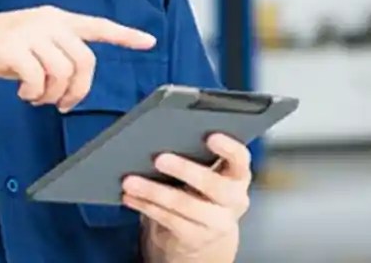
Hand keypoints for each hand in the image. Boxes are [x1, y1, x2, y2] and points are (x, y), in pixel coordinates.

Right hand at [0, 5, 156, 111]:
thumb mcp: (29, 43)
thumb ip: (54, 50)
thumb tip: (77, 77)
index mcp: (53, 17)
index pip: (96, 25)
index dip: (124, 35)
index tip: (148, 41)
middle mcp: (45, 20)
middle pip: (85, 60)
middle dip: (77, 90)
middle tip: (60, 104)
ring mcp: (27, 31)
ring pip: (63, 72)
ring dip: (53, 94)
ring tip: (37, 97)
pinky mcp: (10, 47)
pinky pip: (38, 79)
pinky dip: (34, 93)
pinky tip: (23, 93)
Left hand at [123, 134, 251, 261]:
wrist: (203, 235)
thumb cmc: (199, 190)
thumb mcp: (205, 172)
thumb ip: (194, 155)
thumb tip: (160, 135)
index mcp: (237, 175)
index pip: (240, 158)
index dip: (229, 148)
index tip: (210, 136)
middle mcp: (233, 199)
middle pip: (215, 186)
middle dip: (186, 171)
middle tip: (159, 158)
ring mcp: (216, 222)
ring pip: (185, 205)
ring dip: (154, 192)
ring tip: (130, 181)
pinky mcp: (195, 237)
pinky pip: (168, 220)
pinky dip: (146, 206)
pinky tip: (130, 197)